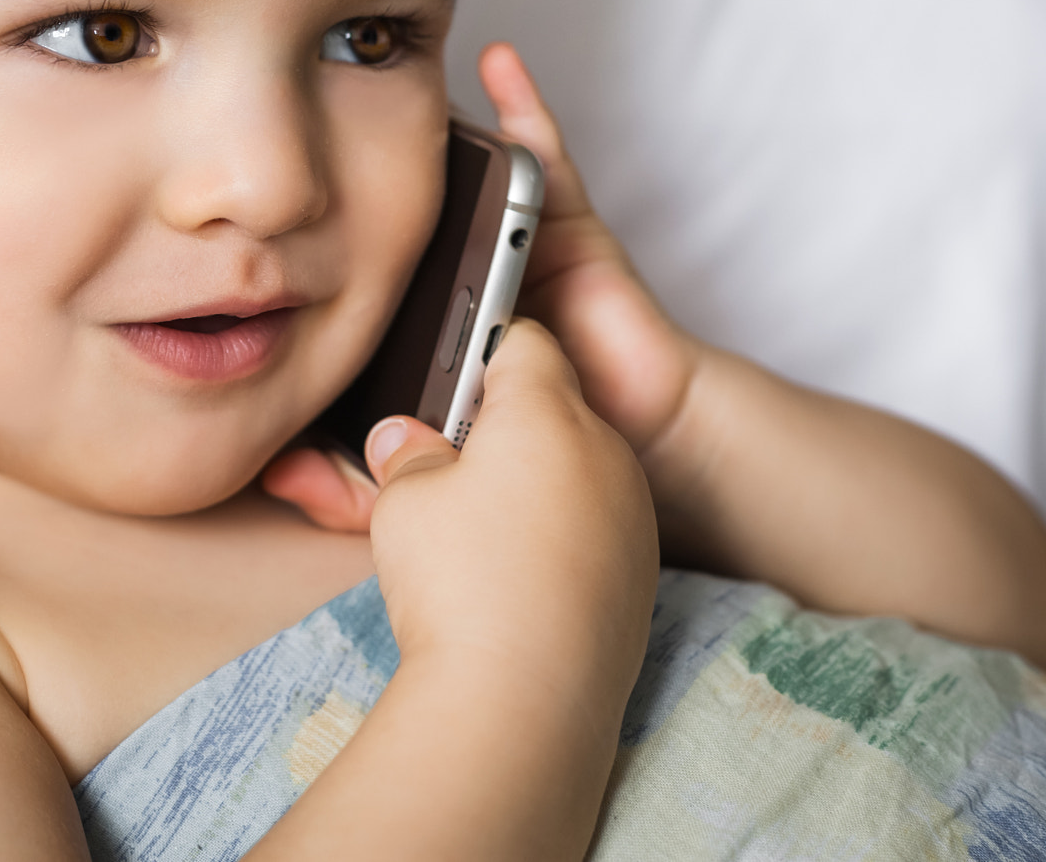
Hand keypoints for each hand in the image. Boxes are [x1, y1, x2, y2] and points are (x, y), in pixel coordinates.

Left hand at [263, 42, 700, 528]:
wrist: (640, 440)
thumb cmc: (540, 453)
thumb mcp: (426, 476)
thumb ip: (355, 489)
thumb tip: (273, 472)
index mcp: (417, 321)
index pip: (354, 263)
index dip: (311, 233)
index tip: (256, 210)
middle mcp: (458, 270)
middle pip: (397, 205)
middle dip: (354, 163)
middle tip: (299, 119)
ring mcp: (511, 238)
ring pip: (460, 169)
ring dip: (428, 118)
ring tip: (380, 65)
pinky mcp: (569, 221)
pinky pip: (544, 154)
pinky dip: (522, 102)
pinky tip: (497, 62)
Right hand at [360, 321, 658, 692]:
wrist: (524, 706)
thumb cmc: (461, 585)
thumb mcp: (403, 500)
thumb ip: (407, 454)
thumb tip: (404, 441)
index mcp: (547, 410)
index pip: (522, 340)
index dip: (477, 354)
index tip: (445, 386)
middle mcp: (605, 451)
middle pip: (552, 409)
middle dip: (501, 431)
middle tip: (445, 474)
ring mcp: (631, 515)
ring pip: (576, 473)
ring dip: (533, 487)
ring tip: (476, 539)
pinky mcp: (642, 575)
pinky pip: (596, 530)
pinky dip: (559, 541)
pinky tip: (516, 582)